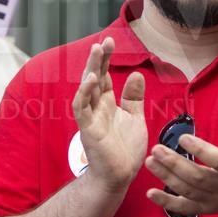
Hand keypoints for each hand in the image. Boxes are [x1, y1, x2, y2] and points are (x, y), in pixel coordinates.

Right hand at [72, 37, 146, 192]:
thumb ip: (134, 97)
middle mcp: (96, 107)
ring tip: (97, 51)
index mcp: (106, 104)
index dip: (105, 59)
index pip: (103, 76)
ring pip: (86, 88)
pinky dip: (85, 93)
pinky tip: (92, 80)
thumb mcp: (135, 117)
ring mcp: (90, 117)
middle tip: (105, 41)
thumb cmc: (125, 150)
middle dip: (98, 59)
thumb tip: (136, 74)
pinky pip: (81, 108)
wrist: (120, 176)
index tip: (110, 40)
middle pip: (94, 77)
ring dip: (90, 69)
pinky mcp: (88, 129)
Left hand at [145, 91, 217, 215]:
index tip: (182, 137)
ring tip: (150, 161)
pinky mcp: (204, 209)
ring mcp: (214, 200)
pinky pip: (184, 208)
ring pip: (188, 191)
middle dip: (176, 164)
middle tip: (156, 148)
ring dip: (167, 177)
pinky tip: (150, 193)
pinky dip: (166, 203)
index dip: (201, 151)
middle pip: (199, 178)